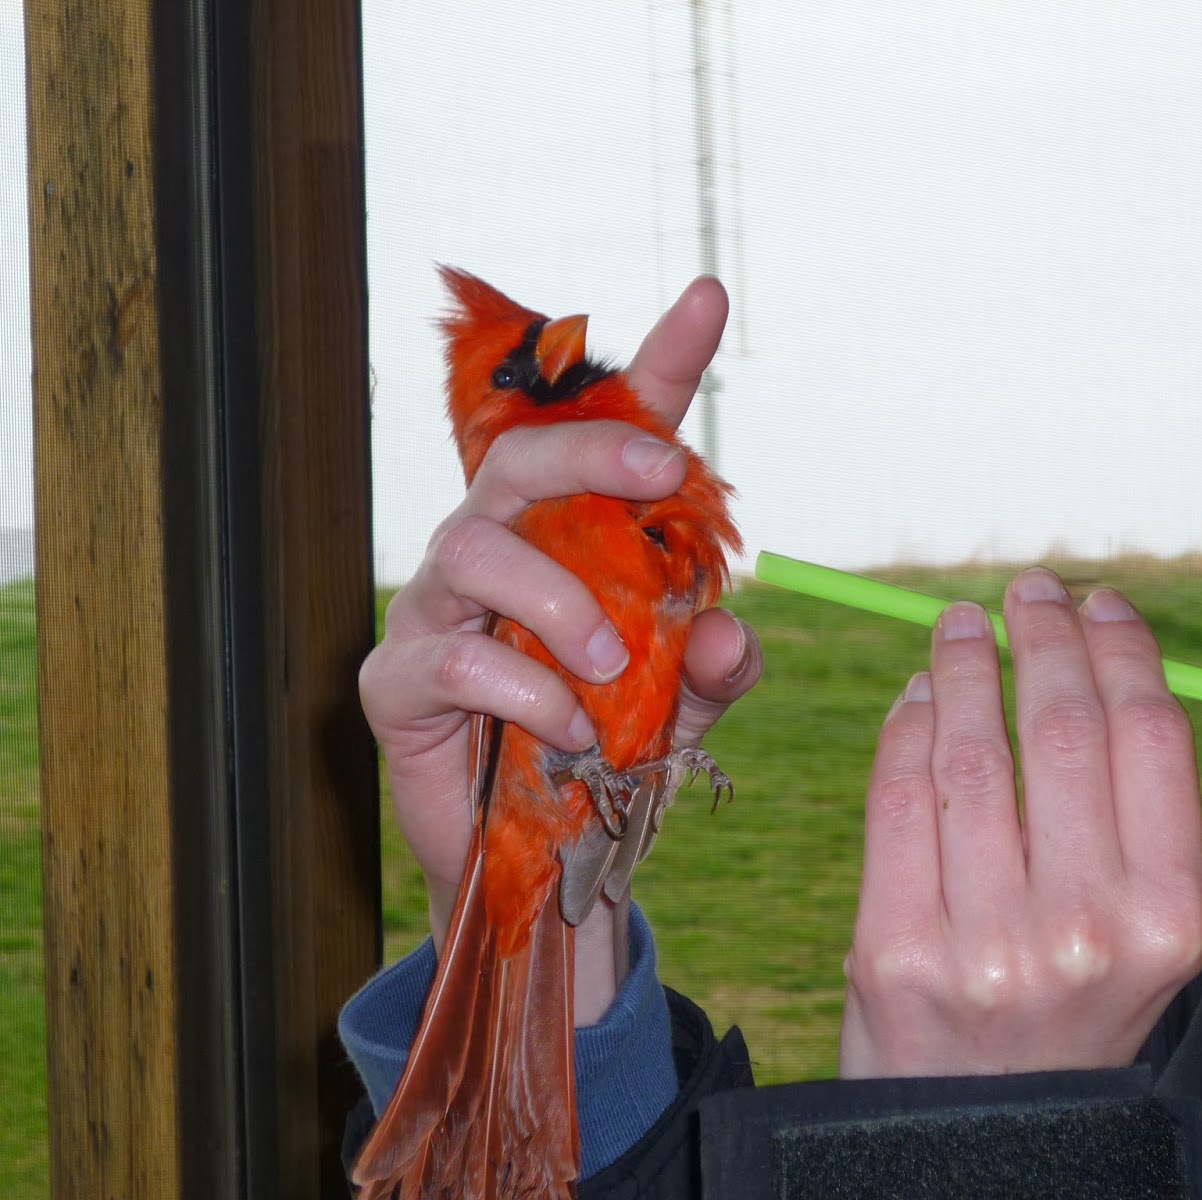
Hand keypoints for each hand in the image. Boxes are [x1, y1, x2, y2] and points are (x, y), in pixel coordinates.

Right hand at [358, 277, 762, 1022]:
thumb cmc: (610, 754)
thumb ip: (716, 667)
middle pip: (520, 457)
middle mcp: (500, 551)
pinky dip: (522, 687)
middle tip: (667, 476)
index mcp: (575, 538)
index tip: (710, 296)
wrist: (543, 862)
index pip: (612, 439)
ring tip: (613, 664)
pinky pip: (449, 656)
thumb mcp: (686, 709)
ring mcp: (440, 611)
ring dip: (558, 597)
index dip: (659, 365)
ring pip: (474, 542)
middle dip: (595, 448)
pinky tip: (568, 726)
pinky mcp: (397, 682)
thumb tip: (732, 631)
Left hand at [838, 569, 1201, 1076]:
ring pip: (971, 753)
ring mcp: (985, 943)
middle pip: (1062, 729)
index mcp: (1168, 919)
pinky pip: (898, 799)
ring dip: (963, 668)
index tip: (1098, 604)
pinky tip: (917, 698)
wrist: (979, 1139)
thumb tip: (1097, 667)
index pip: (1149, 738)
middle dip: (1043, 638)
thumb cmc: (1068, 1016)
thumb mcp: (1143, 939)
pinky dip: (905, 729)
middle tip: (1027, 592)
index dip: (1121, 650)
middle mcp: (1085, 930)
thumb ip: (1134, 819)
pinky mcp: (894, 949)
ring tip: (960, 628)